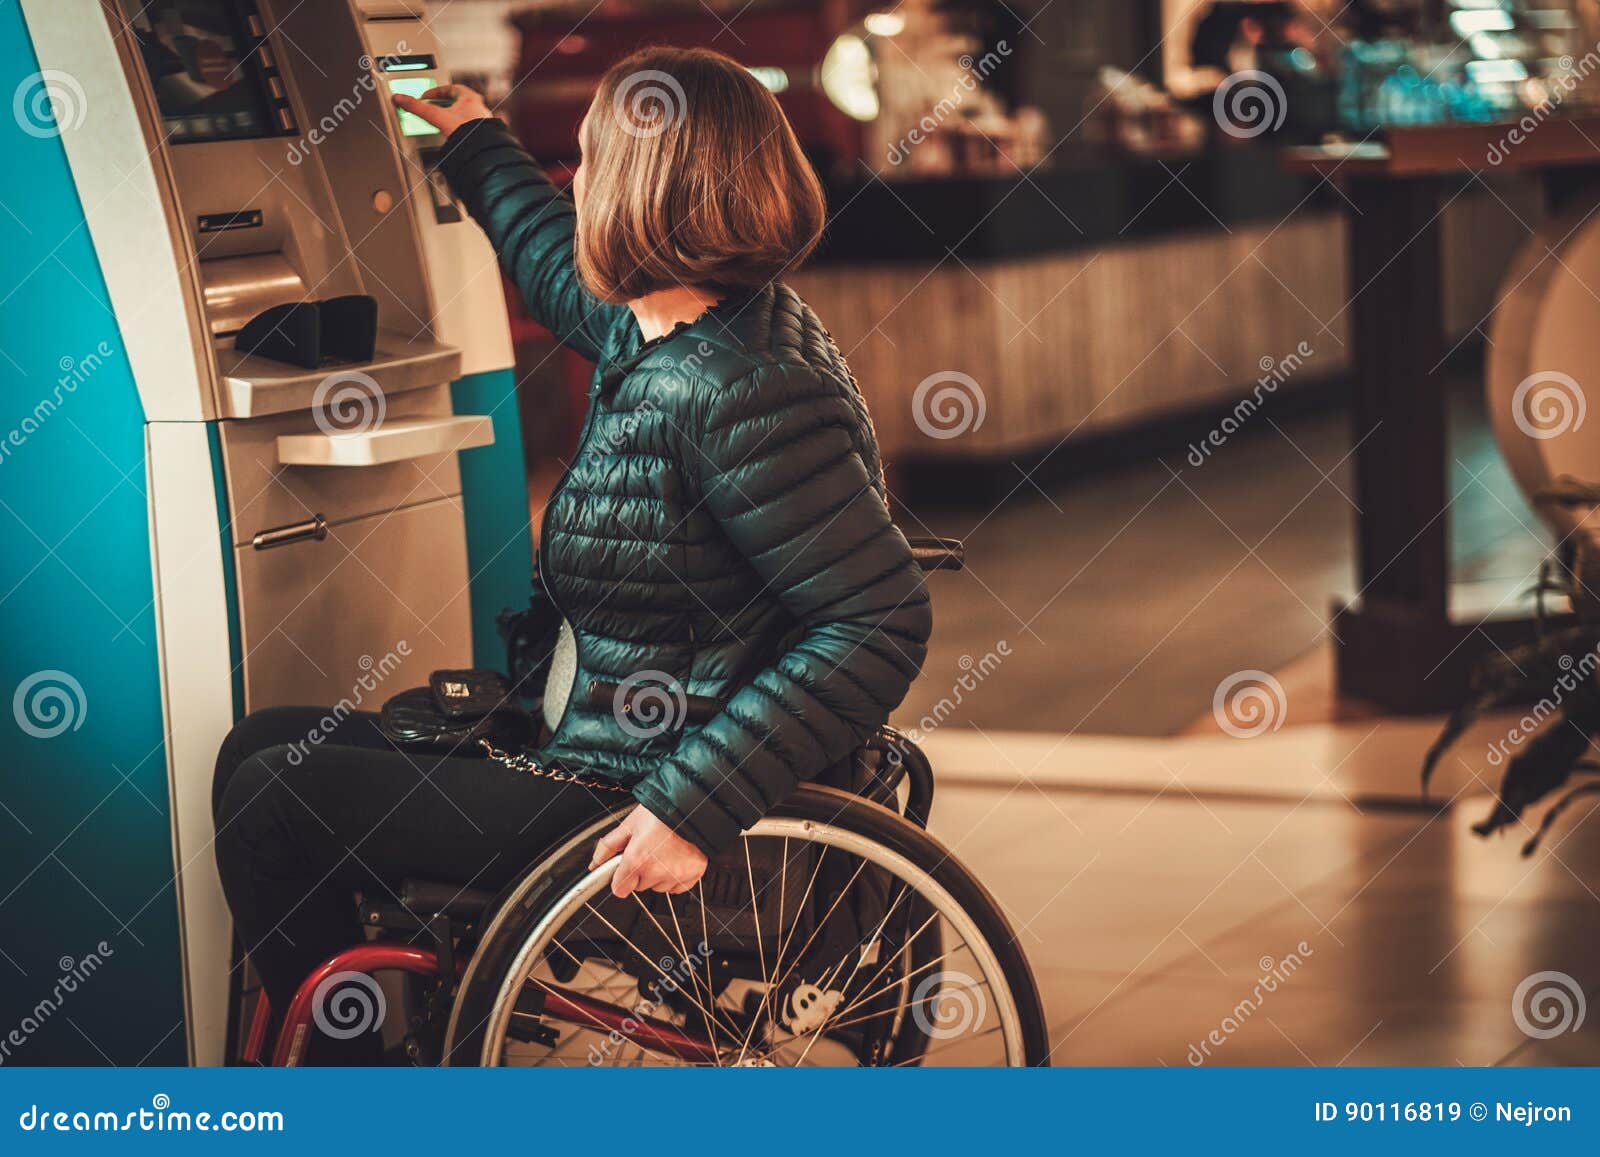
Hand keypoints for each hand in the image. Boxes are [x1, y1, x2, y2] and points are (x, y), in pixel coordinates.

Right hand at [391, 83, 492, 139]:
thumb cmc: (466, 132)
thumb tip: (400, 99)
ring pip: (464, 115)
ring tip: (441, 122)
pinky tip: (453, 137)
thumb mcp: (435, 116)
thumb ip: (417, 107)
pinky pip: (469, 129)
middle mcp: (479, 108)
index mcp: (470, 97)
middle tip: (433, 107)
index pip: (450, 88)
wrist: (481, 152)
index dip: (436, 91)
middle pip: (457, 101)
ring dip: (452, 117)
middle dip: (443, 104)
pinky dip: (459, 130)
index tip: (426, 97)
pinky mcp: (484, 136)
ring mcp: (483, 122)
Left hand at [590, 805, 708, 897]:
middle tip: (649, 852)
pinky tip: (676, 859)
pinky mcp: (692, 875)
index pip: (620, 889)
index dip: (621, 879)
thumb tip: (595, 862)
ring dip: (659, 875)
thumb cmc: (661, 812)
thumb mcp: (630, 824)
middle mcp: (656, 871)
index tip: (625, 870)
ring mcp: (675, 875)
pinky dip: (676, 876)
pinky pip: (678, 887)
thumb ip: (609, 846)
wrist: (692, 805)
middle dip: (641, 873)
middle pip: (640, 886)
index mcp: (636, 860)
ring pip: (659, 887)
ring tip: (664, 852)